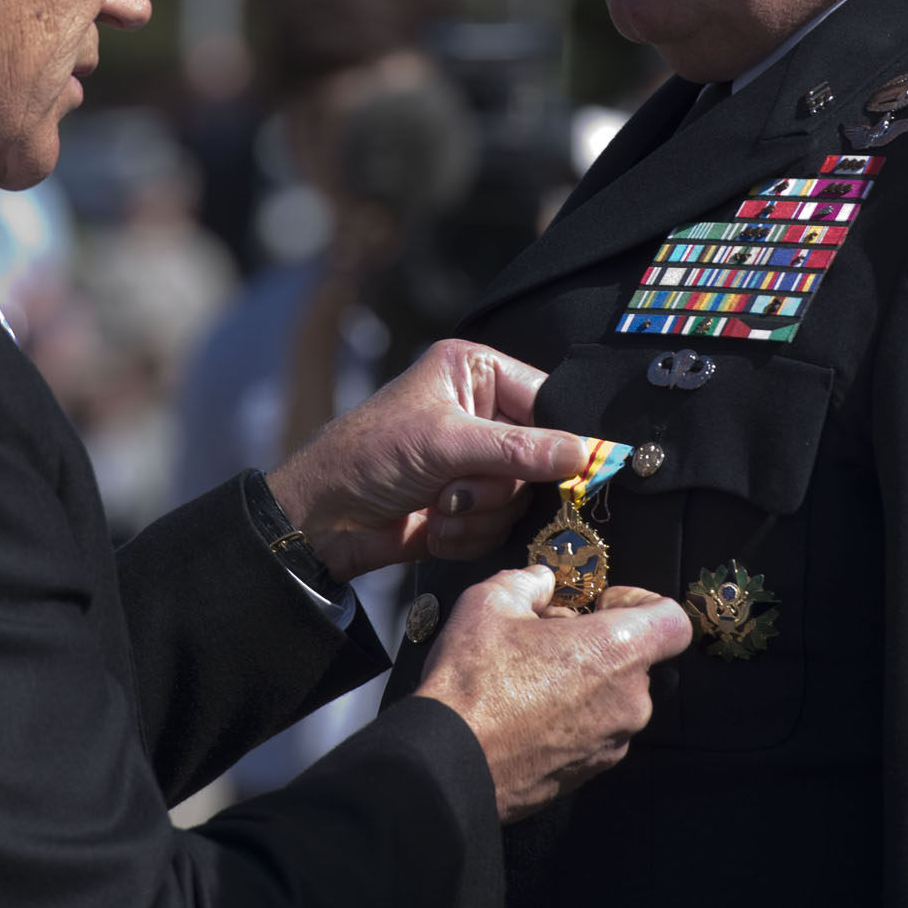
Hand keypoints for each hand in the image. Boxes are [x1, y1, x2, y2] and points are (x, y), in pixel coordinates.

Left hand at [266, 339, 585, 580]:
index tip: (570, 468)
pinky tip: (432, 525)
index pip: (546, 399)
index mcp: (475, 374)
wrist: (322, 519)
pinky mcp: (470, 506)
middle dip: (495, 483)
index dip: (557, 436)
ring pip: (521, 498)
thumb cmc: (369, 456)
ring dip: (478, 513)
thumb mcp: (444, 442)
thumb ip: (517, 449)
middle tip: (454, 488)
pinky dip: (467, 534)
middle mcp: (481, 413)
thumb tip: (585, 452)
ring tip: (436, 506)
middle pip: (540, 457)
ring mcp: (476, 463)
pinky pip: (501, 527)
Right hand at [413, 568, 694, 821]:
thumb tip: (541, 582)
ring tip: (526, 675)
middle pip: (635, 659)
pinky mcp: (589, 773)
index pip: (674, 622)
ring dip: (582, 681)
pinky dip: (570, 717)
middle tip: (546, 637)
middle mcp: (629, 702)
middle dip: (595, 641)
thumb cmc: (473, 684)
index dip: (642, 603)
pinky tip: (523, 710)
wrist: (448, 764)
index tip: (601, 604)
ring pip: (612, 697)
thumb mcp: (490, 603)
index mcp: (618, 651)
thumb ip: (527, 581)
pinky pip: (593, 731)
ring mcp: (612, 743)